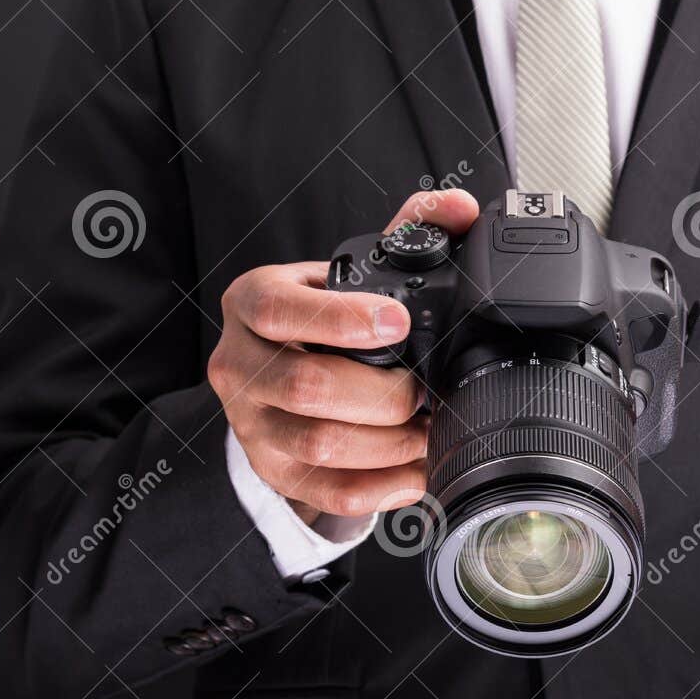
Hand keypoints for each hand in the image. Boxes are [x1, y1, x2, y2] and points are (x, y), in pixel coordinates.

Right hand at [207, 189, 480, 522]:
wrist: (276, 374)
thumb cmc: (319, 318)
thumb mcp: (348, 271)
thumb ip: (406, 230)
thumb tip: (459, 207)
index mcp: (254, 303)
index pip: (282, 311)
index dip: (341, 320)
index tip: (396, 323)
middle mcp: (240, 365)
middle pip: (308, 388)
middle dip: (385, 393)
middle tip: (426, 390)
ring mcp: (251, 424)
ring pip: (322, 445)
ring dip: (392, 443)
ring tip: (430, 429)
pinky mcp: (274, 471)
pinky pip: (329, 491)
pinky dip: (384, 485)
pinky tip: (416, 468)